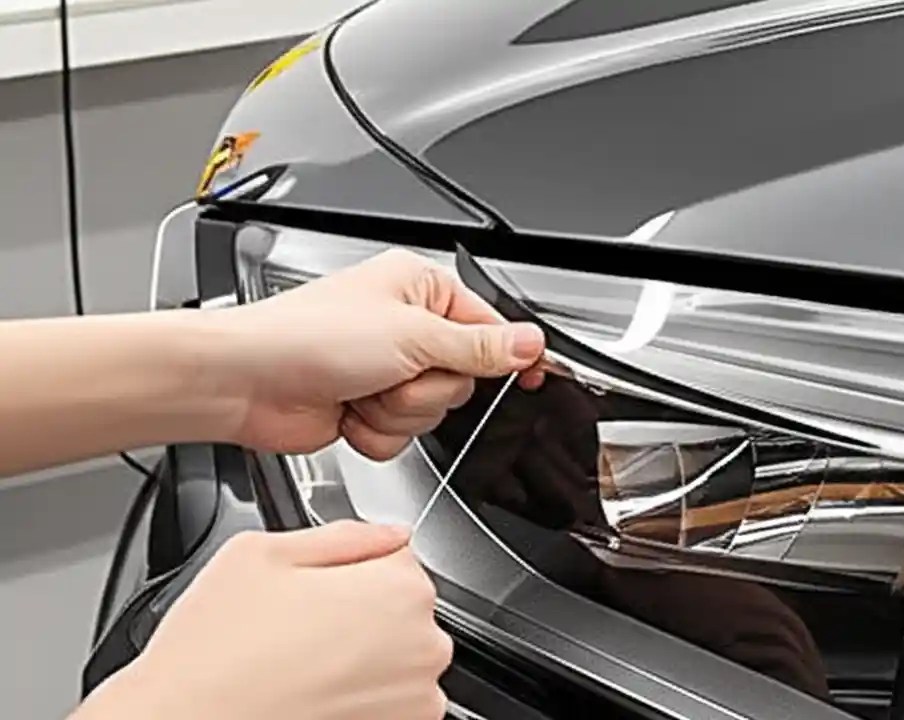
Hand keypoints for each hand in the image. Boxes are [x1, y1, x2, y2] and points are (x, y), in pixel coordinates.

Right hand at [75, 522, 452, 719]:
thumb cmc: (213, 653)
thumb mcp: (260, 554)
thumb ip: (340, 534)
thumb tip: (389, 532)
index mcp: (399, 591)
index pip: (397, 556)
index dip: (347, 567)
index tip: (313, 588)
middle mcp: (424, 647)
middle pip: (401, 608)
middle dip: (359, 611)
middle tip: (297, 628)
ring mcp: (417, 700)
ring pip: (399, 656)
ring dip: (364, 656)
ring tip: (300, 666)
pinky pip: (393, 699)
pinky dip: (362, 696)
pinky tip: (314, 694)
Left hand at [210, 249, 545, 459]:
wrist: (244, 382)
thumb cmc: (306, 337)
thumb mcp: (411, 336)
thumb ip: (479, 347)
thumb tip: (531, 343)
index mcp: (419, 290)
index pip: (489, 328)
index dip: (507, 355)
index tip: (532, 374)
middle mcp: (404, 329)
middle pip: (462, 379)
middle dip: (427, 388)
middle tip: (395, 372)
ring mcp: (384, 371)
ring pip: (432, 413)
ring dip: (397, 412)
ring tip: (362, 390)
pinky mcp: (366, 408)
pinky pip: (401, 437)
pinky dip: (376, 433)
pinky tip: (349, 411)